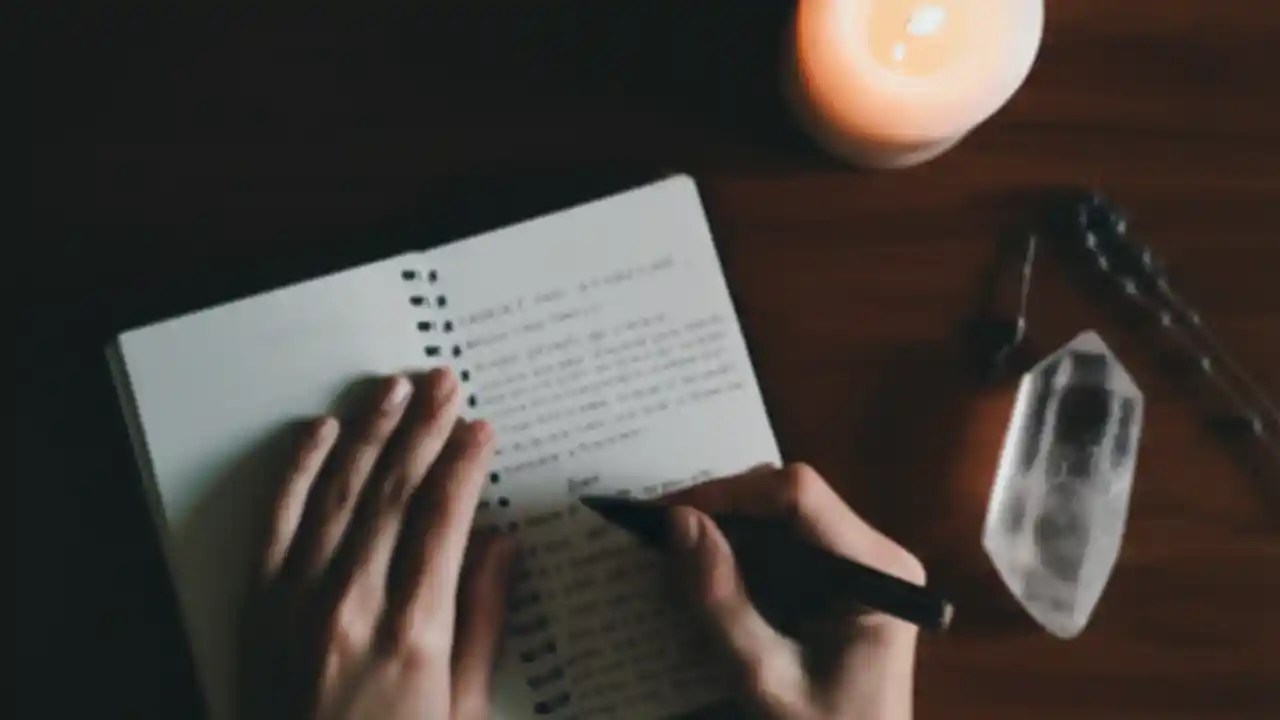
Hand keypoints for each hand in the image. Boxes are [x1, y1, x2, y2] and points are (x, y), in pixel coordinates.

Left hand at [239, 370, 513, 719]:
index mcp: (413, 635)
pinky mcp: (259, 609)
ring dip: (368, 433)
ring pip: (338, 492)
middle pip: (393, 492)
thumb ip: (480, 624)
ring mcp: (297, 603)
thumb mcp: (462, 711)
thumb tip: (499, 546)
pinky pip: (277, 522)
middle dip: (423, 428)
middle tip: (444, 382)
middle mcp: (351, 606)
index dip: (464, 465)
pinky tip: (319, 433)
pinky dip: (296, 471)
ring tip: (393, 388)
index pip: (443, 520)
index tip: (480, 429)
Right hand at [664, 464, 924, 719]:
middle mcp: (873, 555)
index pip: (798, 495)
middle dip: (719, 513)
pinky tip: (699, 578)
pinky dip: (736, 559)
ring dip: (723, 535)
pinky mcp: (835, 586)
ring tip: (669, 555)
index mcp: (876, 570)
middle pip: (785, 501)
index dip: (728, 494)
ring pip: (776, 521)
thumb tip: (679, 522)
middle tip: (657, 537)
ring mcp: (856, 568)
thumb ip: (723, 603)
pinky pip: (780, 550)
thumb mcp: (766, 679)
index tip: (669, 516)